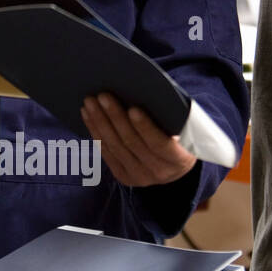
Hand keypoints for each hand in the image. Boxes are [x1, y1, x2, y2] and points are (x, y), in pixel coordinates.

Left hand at [80, 93, 196, 187]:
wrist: (175, 166)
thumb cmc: (181, 136)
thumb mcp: (183, 128)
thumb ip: (169, 117)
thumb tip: (143, 93)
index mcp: (179, 160)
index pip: (160, 144)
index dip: (145, 127)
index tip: (133, 108)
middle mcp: (158, 172)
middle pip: (132, 143)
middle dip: (115, 117)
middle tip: (103, 96)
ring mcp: (139, 177)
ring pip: (115, 147)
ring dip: (100, 122)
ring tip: (90, 102)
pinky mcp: (123, 176)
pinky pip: (106, 152)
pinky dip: (95, 132)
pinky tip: (88, 115)